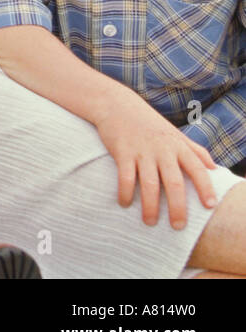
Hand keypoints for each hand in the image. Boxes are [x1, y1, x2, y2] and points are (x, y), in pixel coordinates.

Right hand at [92, 93, 218, 228]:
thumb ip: (195, 150)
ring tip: (150, 222)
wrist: (117, 105)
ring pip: (149, 184)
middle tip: (178, 226)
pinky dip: (125, 193)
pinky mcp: (122, 152)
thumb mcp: (175, 133)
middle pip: (174, 183)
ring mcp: (142, 151)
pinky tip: (124, 203)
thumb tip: (215, 168)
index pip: (197, 169)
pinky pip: (125, 178)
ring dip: (150, 206)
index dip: (205, 188)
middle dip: (177, 207)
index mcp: (178, 146)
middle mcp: (162, 149)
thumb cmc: (148, 122)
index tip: (209, 207)